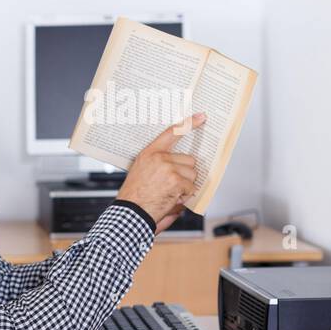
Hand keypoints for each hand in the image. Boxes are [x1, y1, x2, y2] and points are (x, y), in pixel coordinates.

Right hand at [116, 113, 205, 228]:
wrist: (130, 212)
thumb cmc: (134, 196)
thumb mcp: (140, 171)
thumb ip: (157, 163)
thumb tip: (180, 162)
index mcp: (149, 153)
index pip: (171, 133)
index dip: (188, 124)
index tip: (200, 117)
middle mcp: (159, 158)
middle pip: (189, 159)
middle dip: (185, 173)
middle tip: (171, 184)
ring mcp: (169, 169)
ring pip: (192, 174)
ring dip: (186, 185)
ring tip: (169, 192)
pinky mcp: (176, 181)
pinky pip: (191, 187)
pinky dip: (185, 196)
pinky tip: (171, 198)